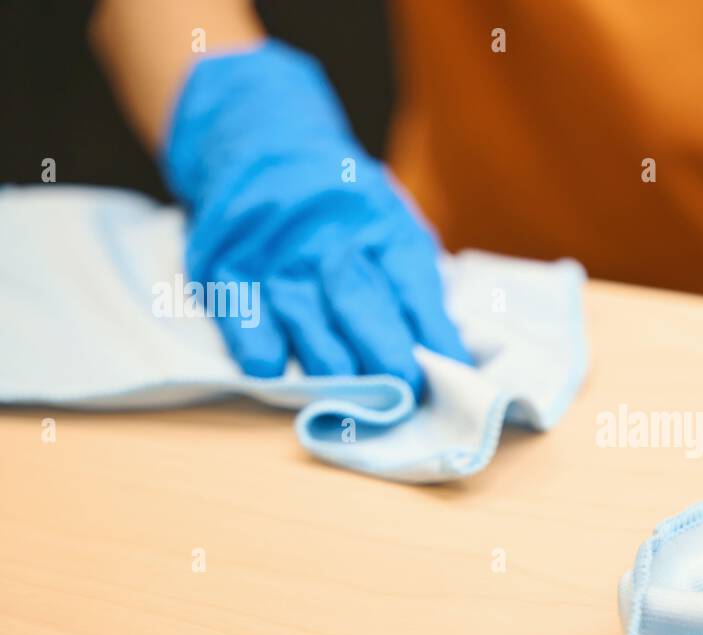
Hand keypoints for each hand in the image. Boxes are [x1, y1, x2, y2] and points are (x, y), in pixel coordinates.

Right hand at [163, 41, 470, 395]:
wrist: (261, 142)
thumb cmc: (346, 210)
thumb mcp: (393, 229)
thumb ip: (417, 288)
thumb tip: (449, 358)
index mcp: (379, 227)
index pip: (412, 286)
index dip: (433, 336)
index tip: (452, 375)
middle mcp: (326, 237)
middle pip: (358, 302)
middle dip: (385, 355)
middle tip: (404, 393)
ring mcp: (275, 254)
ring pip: (304, 319)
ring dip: (331, 367)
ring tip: (353, 400)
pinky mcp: (226, 267)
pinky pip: (243, 317)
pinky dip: (260, 351)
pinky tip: (275, 373)